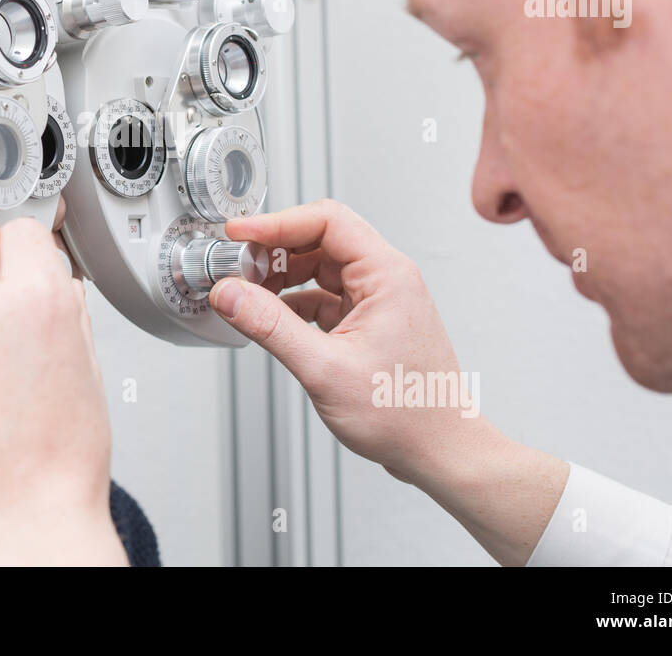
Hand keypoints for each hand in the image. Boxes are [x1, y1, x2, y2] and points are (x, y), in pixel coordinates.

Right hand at [209, 199, 566, 563]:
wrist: (441, 451)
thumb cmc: (406, 414)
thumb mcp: (325, 369)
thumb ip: (271, 327)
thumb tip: (230, 294)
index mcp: (386, 275)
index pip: (325, 221)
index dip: (276, 223)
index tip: (238, 235)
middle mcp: (386, 280)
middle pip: (320, 239)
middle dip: (274, 251)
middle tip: (237, 269)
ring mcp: (378, 301)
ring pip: (320, 268)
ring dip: (282, 278)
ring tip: (249, 296)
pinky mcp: (370, 322)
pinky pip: (324, 297)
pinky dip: (294, 304)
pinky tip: (274, 322)